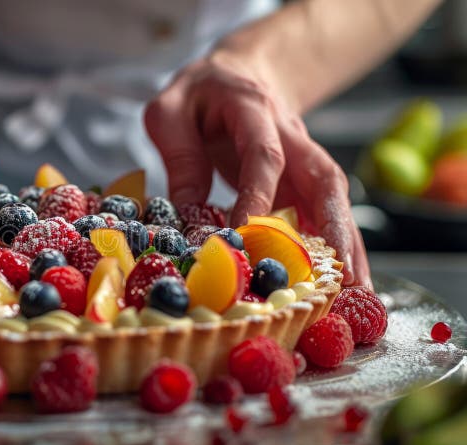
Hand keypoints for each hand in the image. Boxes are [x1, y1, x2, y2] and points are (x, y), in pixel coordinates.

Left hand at [144, 51, 369, 287]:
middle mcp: (290, 134)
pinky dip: (334, 247)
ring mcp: (302, 158)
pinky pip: (323, 213)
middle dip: (334, 227)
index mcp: (253, 109)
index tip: (245, 235)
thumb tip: (190, 218)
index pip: (263, 155)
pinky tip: (338, 282)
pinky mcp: (302, 180)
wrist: (237, 75)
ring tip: (353, 291)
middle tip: (341, 274)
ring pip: (333, 201)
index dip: (258, 195)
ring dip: (346, 245)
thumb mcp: (169, 112)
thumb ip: (179, 157)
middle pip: (322, 179)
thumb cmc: (199, 95)